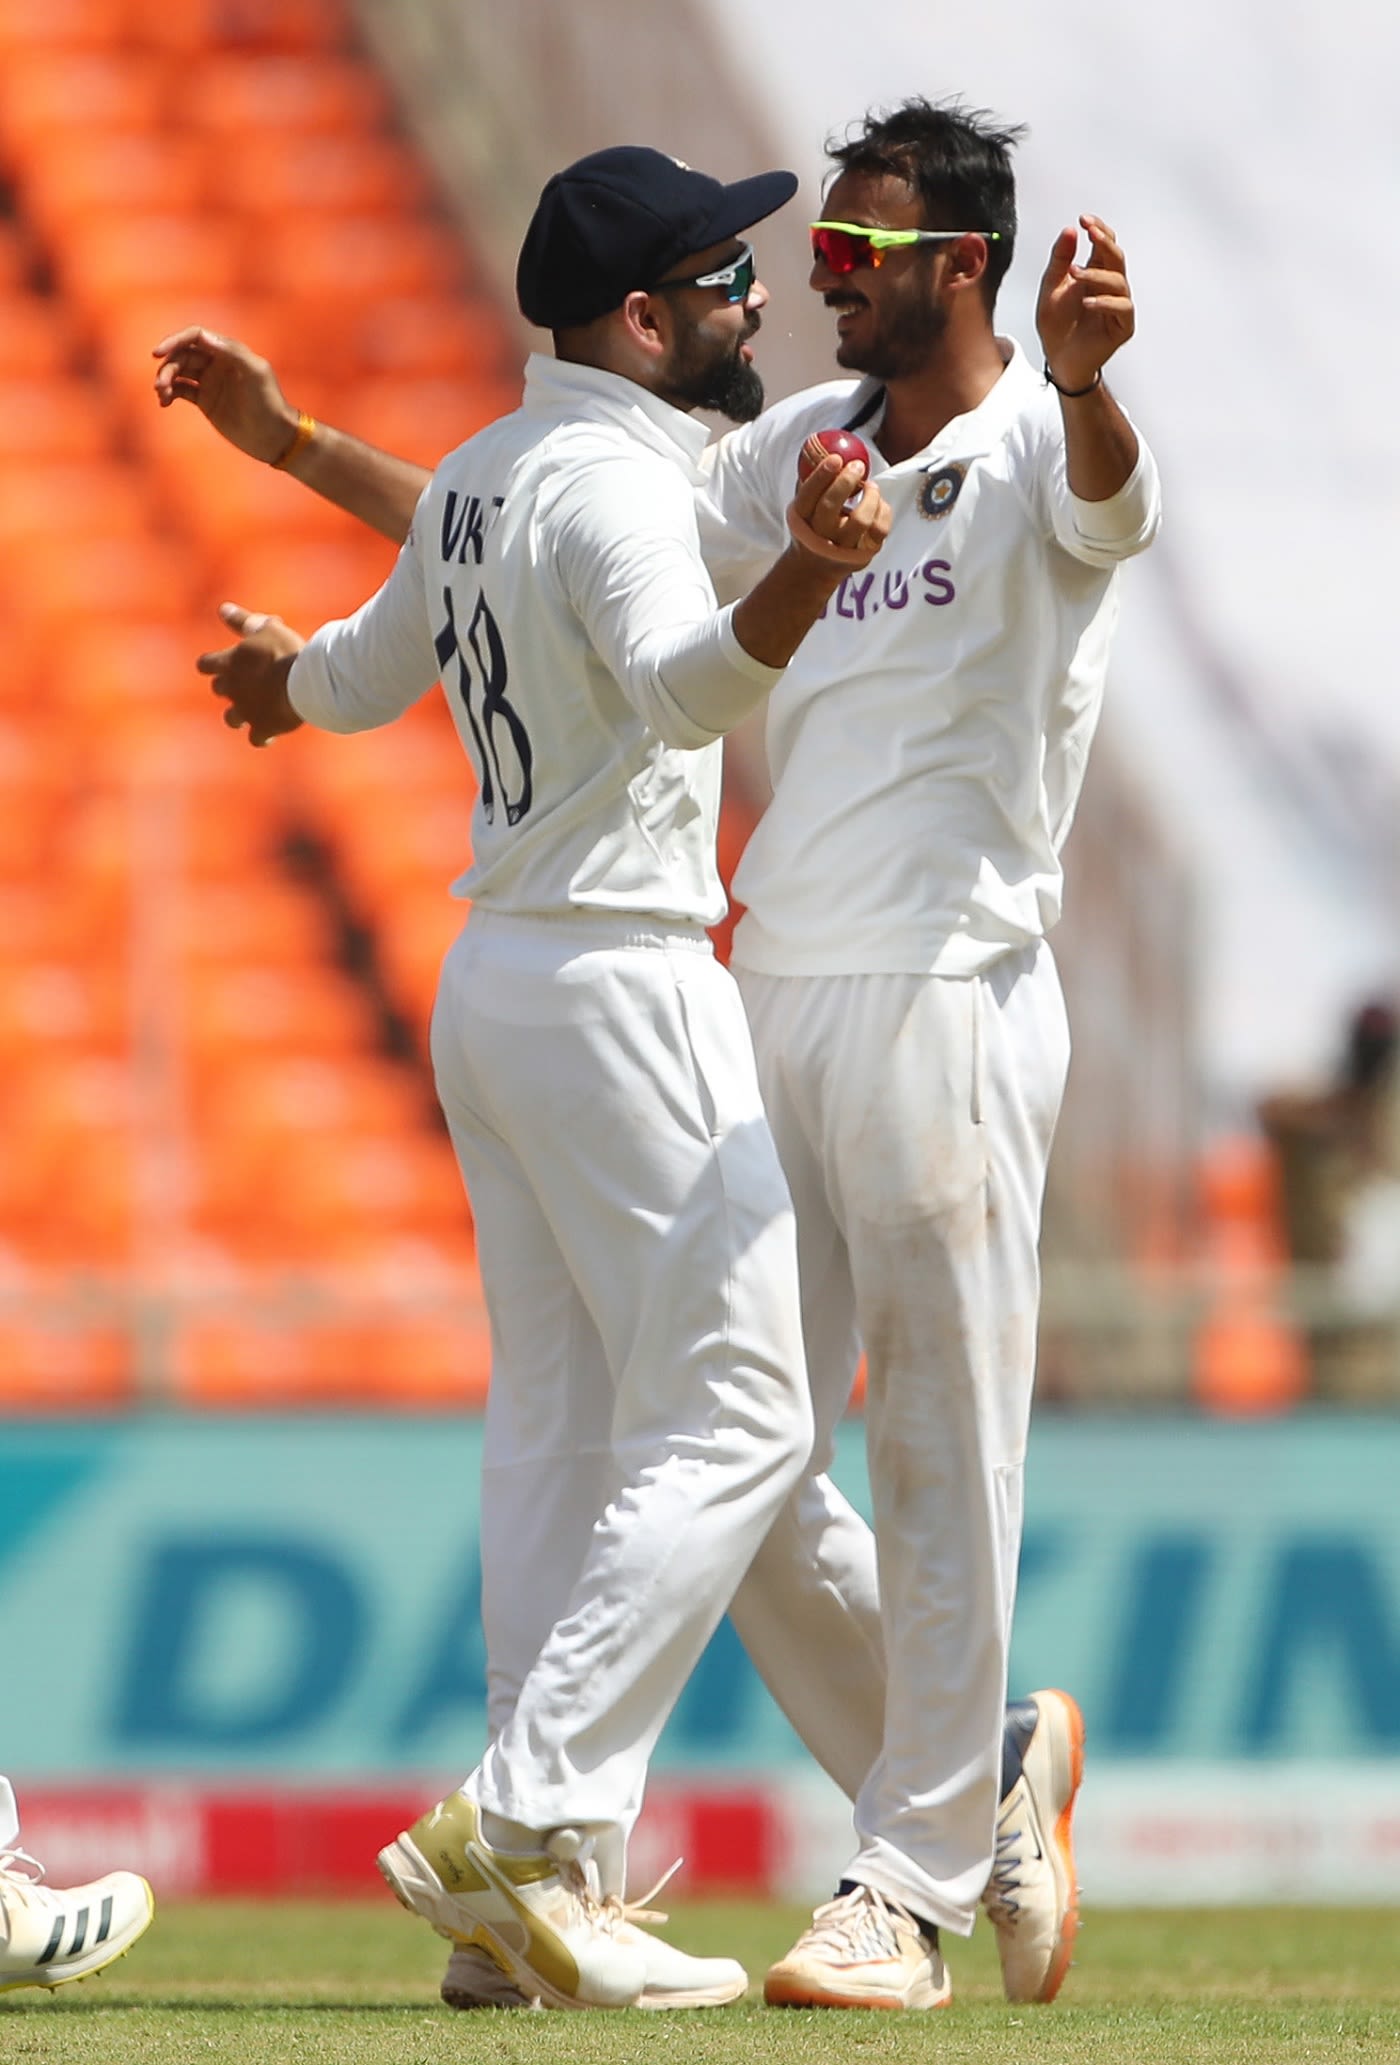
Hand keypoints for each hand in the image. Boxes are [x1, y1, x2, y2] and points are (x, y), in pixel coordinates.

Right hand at [153, 327, 298, 463]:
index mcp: (228, 351)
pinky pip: (180, 390)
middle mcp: (216, 362)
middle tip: (160, 386)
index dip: (174, 340)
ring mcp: (209, 381)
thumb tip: (203, 337)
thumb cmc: (269, 402)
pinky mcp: (205, 400)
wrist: (274, 436)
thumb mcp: (255, 373)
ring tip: (162, 395)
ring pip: (178, 372)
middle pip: (182, 355)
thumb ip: (232, 352)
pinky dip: (169, 393)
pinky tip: (165, 403)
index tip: (158, 353)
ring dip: (165, 380)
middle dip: (168, 367)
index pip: (195, 336)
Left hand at [196, 602, 306, 747]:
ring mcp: (246, 711)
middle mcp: (232, 689)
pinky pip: (257, 738)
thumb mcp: (268, 629)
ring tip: (255, 712)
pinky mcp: (263, 728)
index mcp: (229, 663)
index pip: (206, 664)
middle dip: (230, 687)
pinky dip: (262, 736)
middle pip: (219, 689)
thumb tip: (223, 609)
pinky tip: (271, 733)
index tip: (223, 663)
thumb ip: (243, 621)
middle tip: (249, 682)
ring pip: (231, 718)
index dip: (212, 664)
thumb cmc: (287, 652)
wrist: (306, 683)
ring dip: (240, 716)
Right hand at [786, 453, 891, 566]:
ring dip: (870, 496)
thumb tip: (816, 446)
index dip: (822, 475)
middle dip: (846, 481)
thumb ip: (810, 482)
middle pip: (831, 505)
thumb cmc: (812, 526)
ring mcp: (842, 548)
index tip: (836, 458)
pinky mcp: (863, 554)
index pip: (807, 495)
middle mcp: (820, 535)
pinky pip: (879, 529)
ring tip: (871, 486)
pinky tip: (879, 502)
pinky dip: (884, 511)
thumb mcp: (804, 507)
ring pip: (860, 519)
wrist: (815, 568)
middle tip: (858, 466)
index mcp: (802, 520)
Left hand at [1036, 214, 1134, 393]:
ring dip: (1097, 275)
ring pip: (1118, 281)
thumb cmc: (1057, 327)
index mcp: (1095, 273)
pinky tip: (1087, 302)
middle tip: (1090, 232)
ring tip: (1075, 274)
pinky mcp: (1122, 326)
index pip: (1104, 244)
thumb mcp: (1050, 289)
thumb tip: (1069, 230)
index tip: (1084, 219)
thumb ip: (1059, 261)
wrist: (1059, 360)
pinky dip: (1105, 303)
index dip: (1098, 229)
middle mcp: (1109, 286)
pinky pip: (1121, 308)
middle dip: (1105, 241)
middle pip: (1116, 257)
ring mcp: (1118, 305)